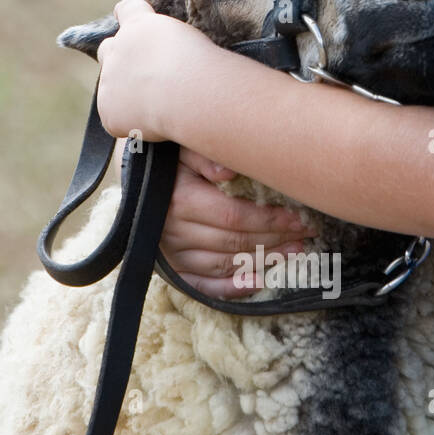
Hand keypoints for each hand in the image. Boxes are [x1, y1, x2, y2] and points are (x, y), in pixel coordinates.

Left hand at [94, 0, 212, 141]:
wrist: (188, 93)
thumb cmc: (201, 66)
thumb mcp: (189, 42)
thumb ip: (171, 46)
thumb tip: (170, 65)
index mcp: (140, 24)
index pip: (127, 9)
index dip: (128, 16)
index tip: (129, 19)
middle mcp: (118, 47)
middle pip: (107, 48)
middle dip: (119, 59)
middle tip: (143, 75)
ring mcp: (109, 79)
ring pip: (109, 85)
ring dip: (124, 93)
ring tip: (154, 105)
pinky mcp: (108, 110)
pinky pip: (116, 118)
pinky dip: (130, 123)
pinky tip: (153, 124)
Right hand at [115, 139, 314, 299]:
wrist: (128, 178)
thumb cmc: (163, 157)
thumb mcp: (179, 145)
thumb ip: (202, 153)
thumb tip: (229, 172)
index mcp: (179, 199)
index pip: (233, 216)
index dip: (269, 220)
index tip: (299, 218)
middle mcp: (173, 230)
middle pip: (234, 242)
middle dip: (275, 239)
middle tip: (305, 235)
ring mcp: (171, 254)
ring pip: (225, 264)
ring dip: (263, 261)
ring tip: (293, 253)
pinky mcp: (170, 269)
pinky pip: (203, 286)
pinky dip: (231, 288)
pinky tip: (258, 282)